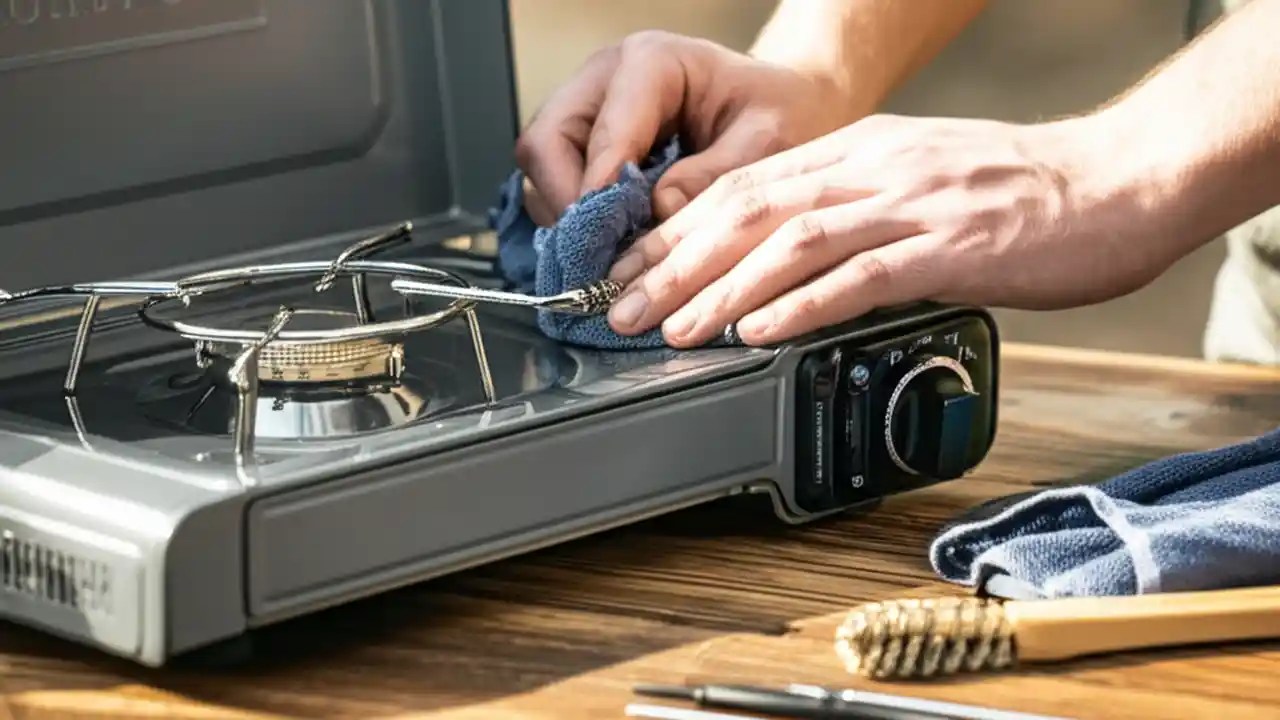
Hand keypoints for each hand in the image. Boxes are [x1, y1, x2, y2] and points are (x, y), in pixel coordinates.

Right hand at [514, 30, 857, 225]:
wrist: (784, 108)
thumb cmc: (781, 113)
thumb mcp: (770, 141)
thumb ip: (718, 174)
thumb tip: (661, 208)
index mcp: (651, 62)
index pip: (602, 129)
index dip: (598, 190)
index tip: (607, 238)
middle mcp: (606, 79)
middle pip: (546, 142)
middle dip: (568, 204)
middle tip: (600, 255)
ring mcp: (589, 110)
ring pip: (542, 167)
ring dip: (568, 216)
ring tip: (611, 255)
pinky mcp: (584, 142)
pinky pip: (555, 183)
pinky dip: (576, 219)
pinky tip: (613, 243)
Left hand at [605, 112, 1173, 346]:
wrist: (1119, 179)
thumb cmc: (1026, 190)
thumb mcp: (922, 177)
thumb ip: (859, 204)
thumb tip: (795, 250)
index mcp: (862, 151)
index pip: (747, 188)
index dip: (680, 231)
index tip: (635, 270)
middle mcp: (875, 169)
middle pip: (751, 211)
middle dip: (677, 264)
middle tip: (623, 308)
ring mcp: (912, 204)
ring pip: (792, 241)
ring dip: (722, 288)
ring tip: (673, 329)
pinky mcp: (953, 246)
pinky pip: (862, 274)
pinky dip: (803, 304)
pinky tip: (761, 330)